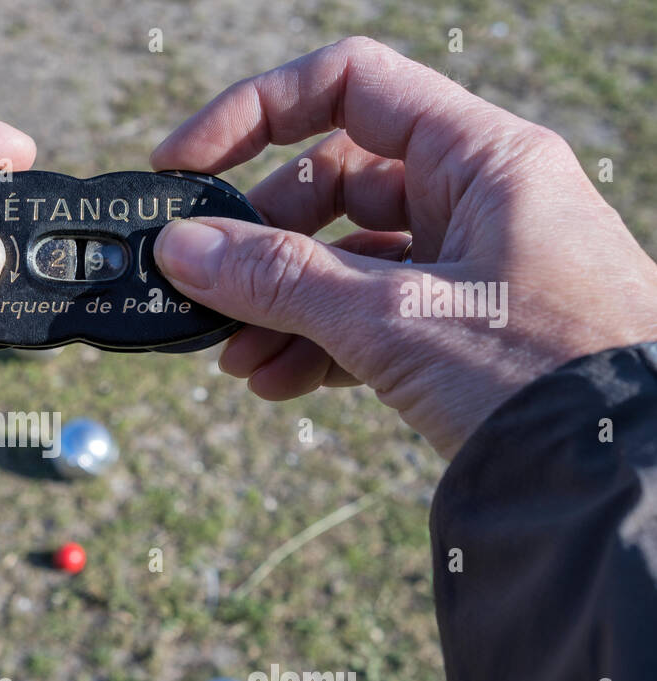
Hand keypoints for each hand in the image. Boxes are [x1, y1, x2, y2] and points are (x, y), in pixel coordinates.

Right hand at [152, 36, 656, 457]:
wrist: (628, 478)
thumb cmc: (544, 375)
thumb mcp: (393, 319)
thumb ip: (279, 278)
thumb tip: (183, 246)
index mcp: (480, 159)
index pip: (348, 87)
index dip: (254, 114)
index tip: (184, 165)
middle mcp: (476, 200)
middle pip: (333, 183)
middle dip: (261, 242)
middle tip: (205, 288)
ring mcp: (470, 266)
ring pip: (346, 261)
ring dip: (279, 307)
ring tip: (233, 359)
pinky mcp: (462, 329)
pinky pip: (369, 317)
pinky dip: (317, 345)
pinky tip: (276, 381)